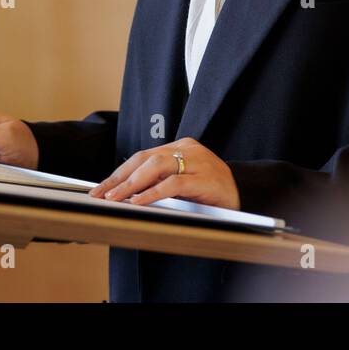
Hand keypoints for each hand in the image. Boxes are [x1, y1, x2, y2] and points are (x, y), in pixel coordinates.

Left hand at [89, 137, 239, 209]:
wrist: (247, 198)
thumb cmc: (212, 193)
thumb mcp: (182, 184)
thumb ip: (160, 182)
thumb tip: (125, 193)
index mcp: (182, 147)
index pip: (143, 157)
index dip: (120, 173)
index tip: (100, 187)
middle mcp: (189, 149)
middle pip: (146, 159)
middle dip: (120, 178)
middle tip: (101, 194)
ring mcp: (199, 162)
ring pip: (157, 167)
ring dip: (132, 184)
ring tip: (116, 198)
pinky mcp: (206, 179)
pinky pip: (174, 184)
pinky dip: (153, 193)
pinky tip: (139, 202)